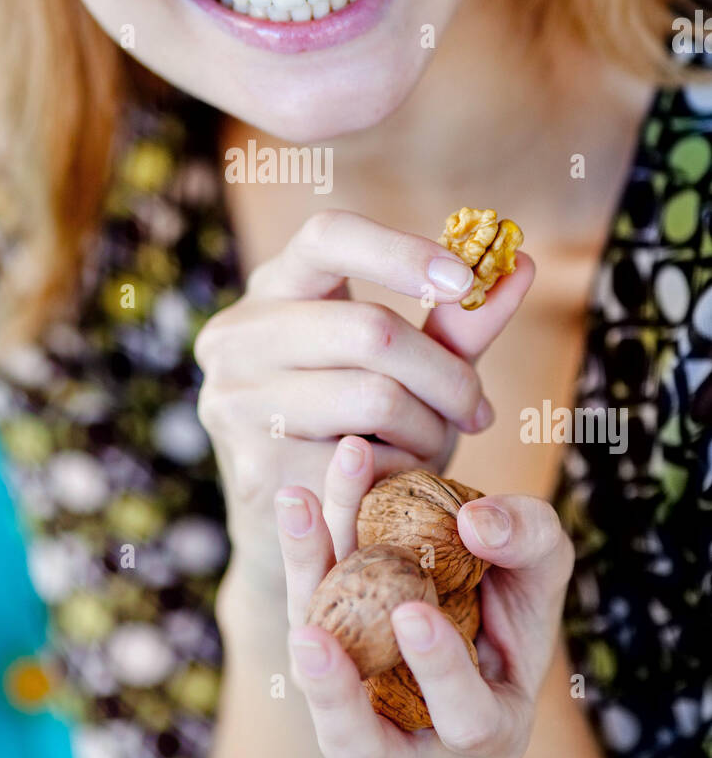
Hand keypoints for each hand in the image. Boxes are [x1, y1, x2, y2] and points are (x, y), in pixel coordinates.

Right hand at [193, 209, 533, 586]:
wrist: (291, 522)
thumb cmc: (356, 423)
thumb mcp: (403, 363)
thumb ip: (456, 319)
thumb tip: (520, 262)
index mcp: (274, 286)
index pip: (328, 235)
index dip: (401, 252)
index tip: (465, 279)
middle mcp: (239, 334)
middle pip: (371, 328)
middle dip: (446, 373)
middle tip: (478, 409)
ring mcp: (237, 399)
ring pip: (376, 396)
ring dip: (430, 427)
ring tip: (435, 443)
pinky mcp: (253, 466)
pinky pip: (365, 463)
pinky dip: (401, 472)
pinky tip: (398, 479)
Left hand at [275, 436, 574, 757]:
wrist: (472, 573)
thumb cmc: (519, 581)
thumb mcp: (542, 553)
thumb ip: (527, 535)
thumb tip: (474, 524)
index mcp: (491, 730)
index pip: (468, 722)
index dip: (443, 674)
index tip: (414, 613)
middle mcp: (416, 740)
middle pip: (360, 745)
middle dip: (333, 697)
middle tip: (310, 637)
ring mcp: (359, 705)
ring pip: (313, 676)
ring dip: (304, 588)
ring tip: (298, 515)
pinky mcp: (323, 659)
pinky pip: (306, 613)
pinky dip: (304, 555)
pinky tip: (301, 502)